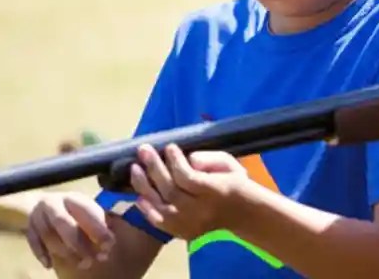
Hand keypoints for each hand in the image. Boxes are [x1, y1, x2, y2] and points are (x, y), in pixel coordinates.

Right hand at [25, 192, 115, 270]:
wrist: (44, 204)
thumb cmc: (73, 210)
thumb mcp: (87, 211)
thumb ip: (98, 224)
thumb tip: (108, 244)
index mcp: (72, 198)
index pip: (85, 211)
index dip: (98, 229)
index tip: (108, 245)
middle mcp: (52, 204)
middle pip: (63, 222)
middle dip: (78, 244)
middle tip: (92, 260)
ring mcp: (37, 216)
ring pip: (48, 235)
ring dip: (65, 253)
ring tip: (81, 264)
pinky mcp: (28, 228)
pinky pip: (34, 243)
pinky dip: (42, 254)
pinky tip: (50, 264)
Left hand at [130, 144, 249, 239]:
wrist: (243, 214)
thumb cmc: (236, 183)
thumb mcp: (231, 165)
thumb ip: (210, 158)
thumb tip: (188, 159)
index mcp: (215, 191)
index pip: (188, 177)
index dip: (175, 162)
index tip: (170, 146)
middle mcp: (200, 211)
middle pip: (171, 190)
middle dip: (154, 168)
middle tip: (144, 150)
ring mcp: (189, 224)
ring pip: (161, 205)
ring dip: (145, 185)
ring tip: (134, 167)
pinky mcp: (181, 231)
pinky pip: (159, 221)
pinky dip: (146, 209)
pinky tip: (139, 195)